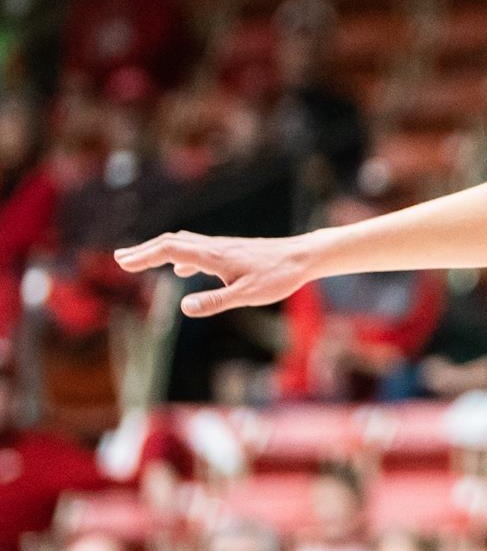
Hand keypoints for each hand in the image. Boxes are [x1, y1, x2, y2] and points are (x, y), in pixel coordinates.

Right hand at [114, 232, 316, 317]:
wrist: (302, 257)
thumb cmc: (277, 277)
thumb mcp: (246, 295)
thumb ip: (215, 301)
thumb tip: (183, 307)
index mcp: (212, 256)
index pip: (169, 251)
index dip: (144, 256)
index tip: (123, 263)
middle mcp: (213, 247)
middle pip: (171, 243)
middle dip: (144, 251)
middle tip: (119, 259)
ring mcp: (222, 247)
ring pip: (183, 244)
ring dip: (159, 250)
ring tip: (140, 259)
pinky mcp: (231, 251)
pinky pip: (197, 249)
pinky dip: (179, 255)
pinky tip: (180, 268)